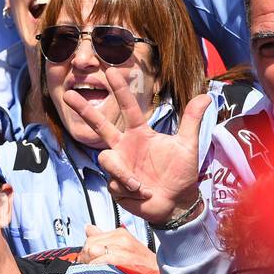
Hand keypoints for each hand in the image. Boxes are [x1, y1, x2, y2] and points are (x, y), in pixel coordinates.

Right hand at [60, 68, 209, 226]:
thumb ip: (191, 120)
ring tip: (140, 184)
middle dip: (83, 110)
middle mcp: (125, 147)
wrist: (177, 203)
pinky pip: (116, 184)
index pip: (128, 108)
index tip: (112, 70)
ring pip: (106, 160)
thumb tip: (206, 95)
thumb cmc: (181, 173)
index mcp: (140, 134)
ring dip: (123, 173)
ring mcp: (119, 166)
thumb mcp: (187, 145)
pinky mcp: (116, 186)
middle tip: (67, 94)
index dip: (120, 89)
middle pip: (99, 126)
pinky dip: (132, 190)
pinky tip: (143, 194)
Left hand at [76, 224, 155, 268]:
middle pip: (89, 246)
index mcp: (120, 234)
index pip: (91, 238)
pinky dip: (95, 273)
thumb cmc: (143, 266)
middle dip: (86, 259)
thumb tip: (88, 228)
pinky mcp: (117, 265)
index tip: (90, 261)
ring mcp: (119, 253)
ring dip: (89, 266)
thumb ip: (105, 237)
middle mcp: (119, 240)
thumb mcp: (126, 245)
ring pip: (91, 255)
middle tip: (91, 269)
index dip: (87, 252)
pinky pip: (96, 266)